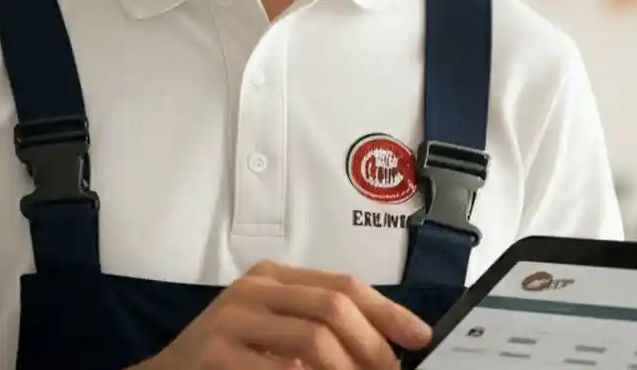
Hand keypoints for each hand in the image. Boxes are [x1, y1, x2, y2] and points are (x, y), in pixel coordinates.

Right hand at [134, 261, 431, 369]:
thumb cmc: (230, 359)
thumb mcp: (276, 333)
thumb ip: (321, 330)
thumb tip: (388, 349)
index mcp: (273, 278)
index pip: (344, 284)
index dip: (388, 312)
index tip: (420, 338)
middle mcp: (253, 289)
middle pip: (334, 306)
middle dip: (373, 347)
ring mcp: (231, 319)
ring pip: (314, 339)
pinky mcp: (216, 353)